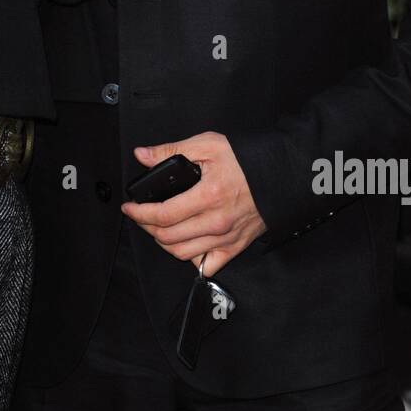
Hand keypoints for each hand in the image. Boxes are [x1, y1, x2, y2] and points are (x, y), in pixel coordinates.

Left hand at [121, 131, 266, 278]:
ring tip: (158, 228)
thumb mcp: (208, 144)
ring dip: (163, 243)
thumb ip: (171, 150)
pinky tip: (184, 245)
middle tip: (140, 215)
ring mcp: (226, 238)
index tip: (130, 207)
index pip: (163, 215)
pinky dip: (190, 260)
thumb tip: (142, 155)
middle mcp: (216, 222)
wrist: (280, 174)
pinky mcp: (235, 247)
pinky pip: (206, 265)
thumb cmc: (247, 160)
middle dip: (147, 227)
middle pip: (168, 237)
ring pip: (182, 253)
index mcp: (208, 196)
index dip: (140, 213)